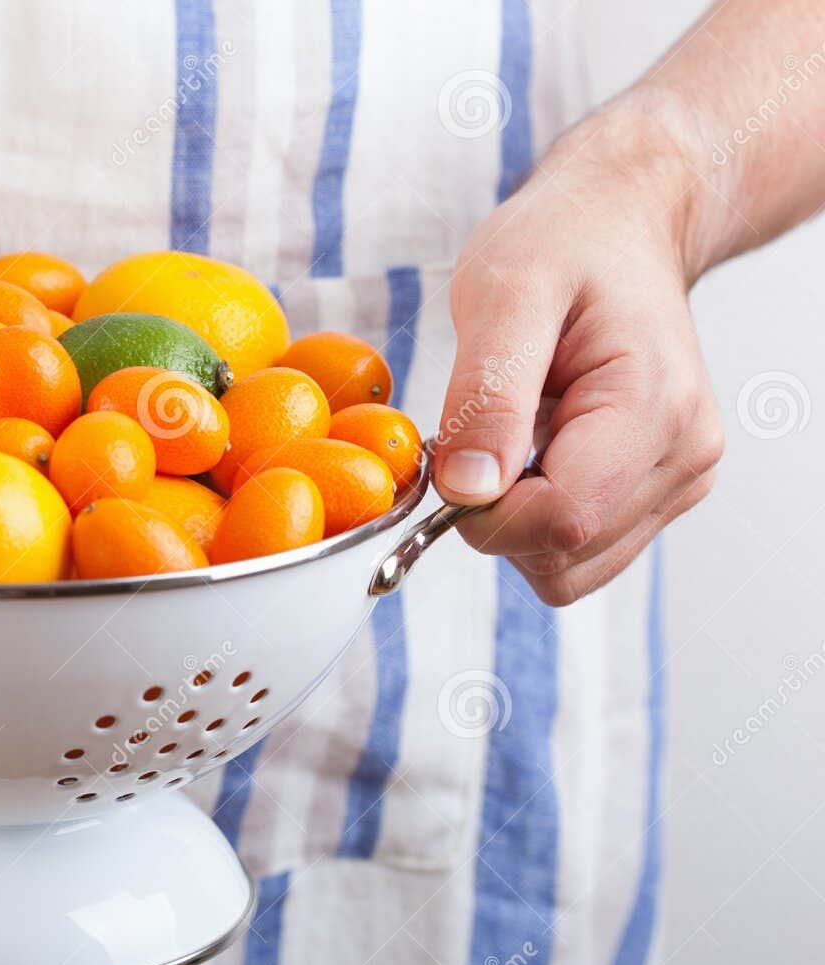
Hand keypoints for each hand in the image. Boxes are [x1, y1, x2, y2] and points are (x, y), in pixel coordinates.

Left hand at [433, 98, 723, 605]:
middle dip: (497, 515)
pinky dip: (535, 514)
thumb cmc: (563, 245)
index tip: (452, 453)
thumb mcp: (503, 294)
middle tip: (486, 428)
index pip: (560, 523)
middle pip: (562, 558)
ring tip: (519, 427)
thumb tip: (466, 491)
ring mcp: (676, 482)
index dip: (483, 512)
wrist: (619, 226)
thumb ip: (486, 396)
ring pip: (566, 567)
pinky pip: (576, 549)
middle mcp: (683, 459)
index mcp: (655, 411)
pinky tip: (536, 445)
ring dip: (515, 516)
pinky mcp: (654, 494)